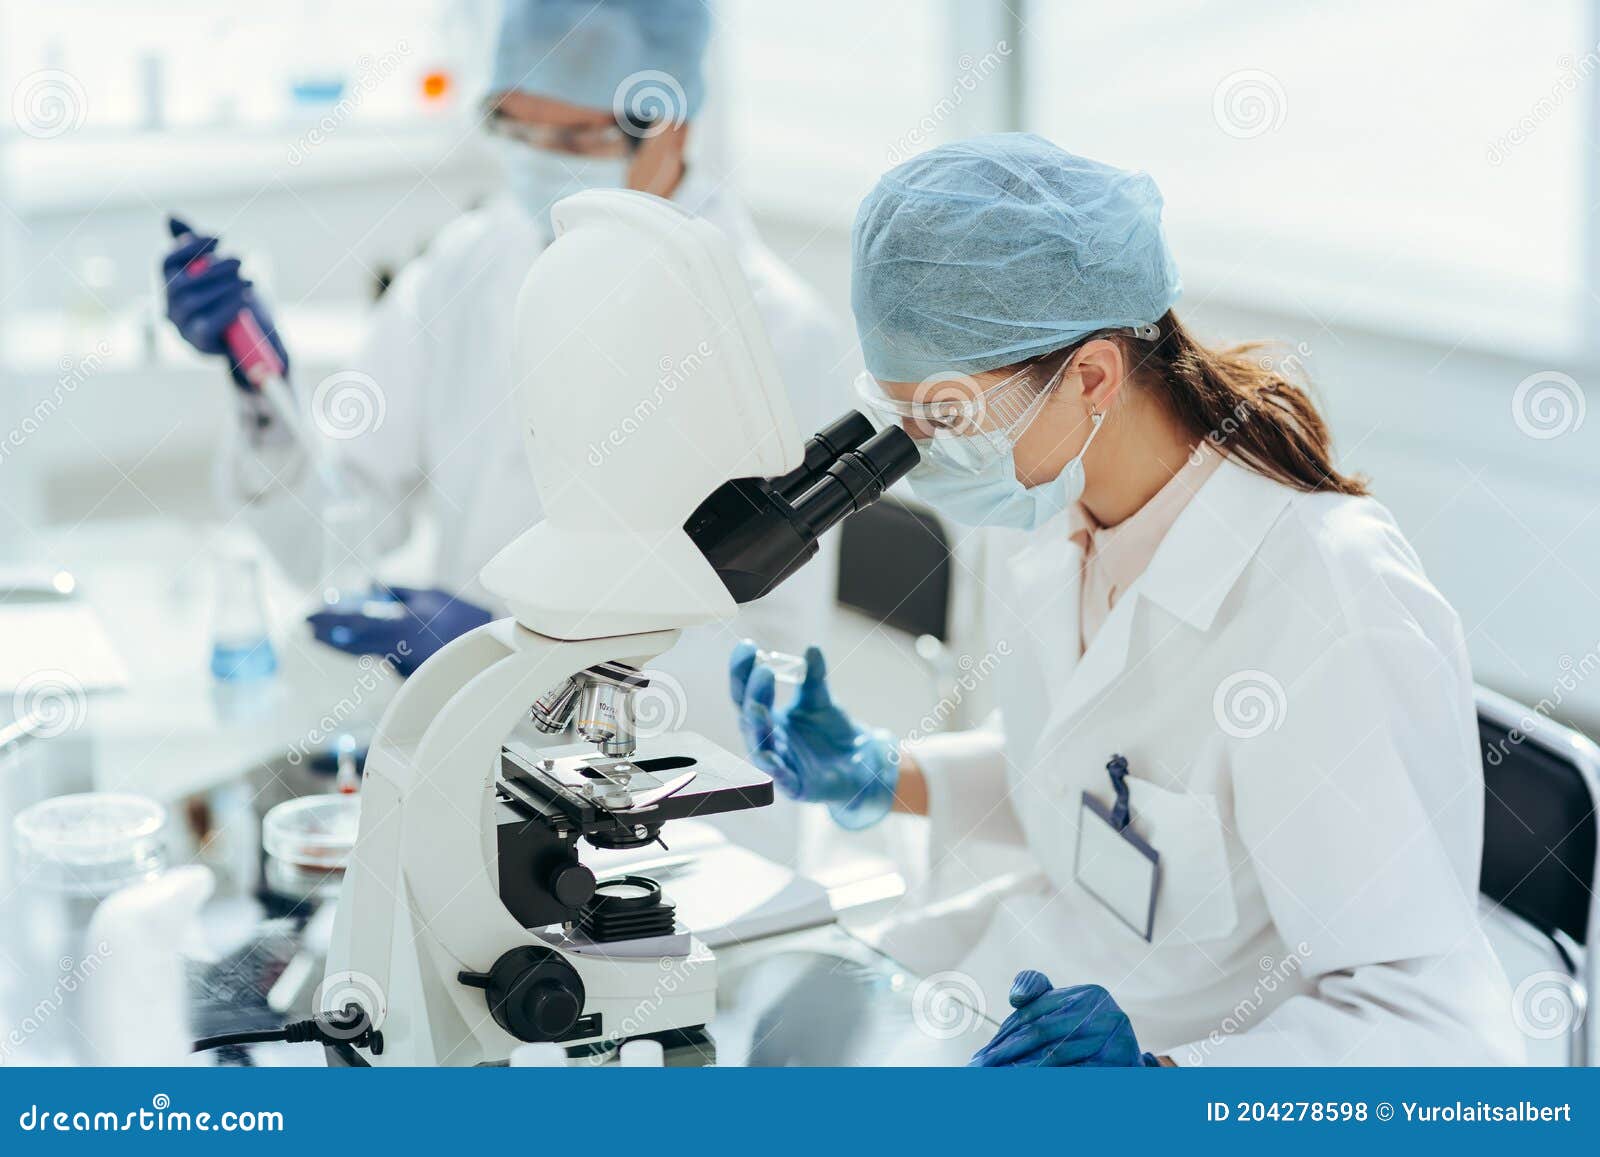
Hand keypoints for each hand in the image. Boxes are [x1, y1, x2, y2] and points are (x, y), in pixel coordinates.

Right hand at [163, 216, 288, 390]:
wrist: (248, 340)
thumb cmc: (227, 300)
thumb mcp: (213, 271)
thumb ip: (195, 247)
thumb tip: (170, 216)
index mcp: (168, 286)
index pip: (165, 262)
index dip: (190, 247)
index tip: (218, 239)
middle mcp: (168, 307)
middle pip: (180, 282)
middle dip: (213, 267)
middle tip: (240, 259)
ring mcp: (181, 327)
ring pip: (193, 302)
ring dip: (224, 286)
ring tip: (248, 279)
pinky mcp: (198, 344)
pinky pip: (208, 323)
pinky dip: (229, 307)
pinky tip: (246, 297)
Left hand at [307, 586, 491, 676]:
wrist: (489, 654)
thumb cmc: (463, 620)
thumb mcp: (432, 595)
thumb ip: (399, 591)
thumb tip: (372, 585)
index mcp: (399, 628)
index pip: (352, 623)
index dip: (327, 620)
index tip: (307, 617)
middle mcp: (395, 651)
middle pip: (351, 644)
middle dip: (329, 635)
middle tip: (310, 628)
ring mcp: (400, 666)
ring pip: (366, 651)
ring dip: (348, 641)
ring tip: (329, 631)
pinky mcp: (408, 675)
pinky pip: (384, 657)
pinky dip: (374, 647)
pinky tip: (367, 639)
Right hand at [729, 641, 897, 829]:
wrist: (858, 763)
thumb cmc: (830, 731)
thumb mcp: (821, 700)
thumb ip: (815, 677)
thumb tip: (812, 648)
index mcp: (767, 716)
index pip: (746, 692)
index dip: (743, 670)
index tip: (747, 645)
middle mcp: (767, 738)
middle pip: (750, 716)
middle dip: (753, 694)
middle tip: (763, 671)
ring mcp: (779, 762)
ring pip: (760, 746)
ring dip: (757, 728)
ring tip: (757, 707)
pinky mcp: (795, 786)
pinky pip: (782, 779)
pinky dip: (775, 769)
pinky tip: (771, 758)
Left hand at [968, 971, 1159, 1066]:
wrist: (1127, 1062)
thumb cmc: (1085, 1033)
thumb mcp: (1065, 1009)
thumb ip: (1037, 991)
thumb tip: (1016, 998)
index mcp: (1089, 995)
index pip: (1036, 1014)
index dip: (1006, 1036)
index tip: (981, 1057)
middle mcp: (1105, 1012)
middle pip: (1043, 1033)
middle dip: (1008, 1054)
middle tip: (981, 1071)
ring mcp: (1116, 1038)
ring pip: (1057, 1057)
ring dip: (1024, 1070)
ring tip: (998, 1080)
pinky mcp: (1120, 1063)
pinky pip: (1076, 1074)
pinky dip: (1050, 1081)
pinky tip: (1028, 1085)